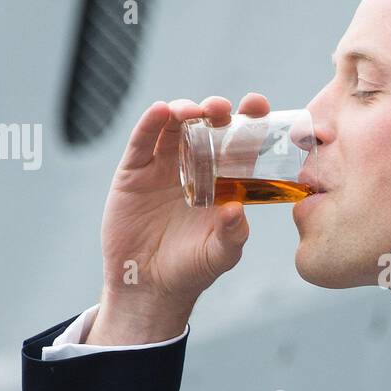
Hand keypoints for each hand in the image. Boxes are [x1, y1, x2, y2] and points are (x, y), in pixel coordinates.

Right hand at [87, 93, 269, 344]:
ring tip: (191, 111)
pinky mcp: (134, 173)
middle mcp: (195, 167)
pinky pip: (142, 142)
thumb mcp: (221, 255)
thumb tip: (236, 208)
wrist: (149, 286)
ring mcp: (163, 167)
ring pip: (174, 127)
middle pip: (206, 126)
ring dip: (183, 110)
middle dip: (215, 110)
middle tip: (221, 109)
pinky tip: (160, 112)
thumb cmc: (192, 270)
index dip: (249, 120)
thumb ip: (233, 234)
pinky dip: (150, 123)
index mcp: (223, 180)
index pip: (239, 142)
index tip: (257, 105)